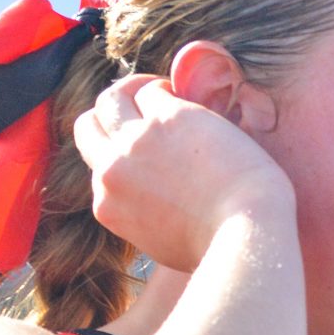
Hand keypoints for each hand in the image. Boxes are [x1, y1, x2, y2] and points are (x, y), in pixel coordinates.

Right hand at [73, 76, 293, 274]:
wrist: (245, 236)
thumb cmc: (217, 244)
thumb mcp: (161, 240)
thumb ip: (142, 212)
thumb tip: (149, 193)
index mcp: (108, 207)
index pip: (99, 166)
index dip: (122, 153)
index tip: (147, 149)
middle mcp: (112, 173)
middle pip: (88, 126)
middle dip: (113, 115)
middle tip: (143, 110)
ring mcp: (136, 142)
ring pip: (112, 98)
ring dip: (133, 90)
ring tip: (163, 94)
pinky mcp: (167, 117)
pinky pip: (154, 90)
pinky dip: (168, 90)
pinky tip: (192, 102)